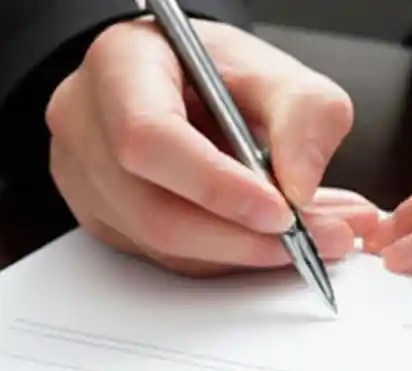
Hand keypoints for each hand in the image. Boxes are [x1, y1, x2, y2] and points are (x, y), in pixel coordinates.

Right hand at [45, 18, 380, 276]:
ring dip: (251, 253)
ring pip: (165, 247)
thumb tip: (301, 187)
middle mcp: (86, 127)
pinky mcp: (108, 223)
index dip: (216, 185)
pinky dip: (232, 258)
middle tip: (324, 237)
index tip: (282, 210)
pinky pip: (170, 260)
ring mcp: (87, 182)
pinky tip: (277, 242)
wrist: (182, 82)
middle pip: (154, 211)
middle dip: (247, 237)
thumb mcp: (273, 70)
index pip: (148, 138)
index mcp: (118, 68)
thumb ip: (303, 115)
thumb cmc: (214, 71)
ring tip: (318, 237)